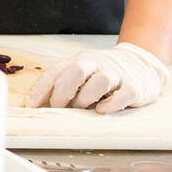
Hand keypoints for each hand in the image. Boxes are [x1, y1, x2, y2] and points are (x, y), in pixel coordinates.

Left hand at [25, 42, 168, 112]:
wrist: (141, 63)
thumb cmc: (103, 72)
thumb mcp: (81, 72)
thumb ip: (63, 83)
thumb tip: (37, 105)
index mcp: (79, 61)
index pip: (55, 72)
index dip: (40, 89)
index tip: (30, 106)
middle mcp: (96, 64)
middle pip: (76, 71)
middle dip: (64, 92)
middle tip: (61, 107)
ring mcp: (116, 74)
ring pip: (100, 81)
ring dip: (87, 99)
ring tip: (85, 108)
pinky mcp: (134, 87)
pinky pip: (123, 95)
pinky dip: (111, 104)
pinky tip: (102, 110)